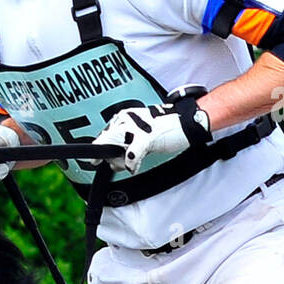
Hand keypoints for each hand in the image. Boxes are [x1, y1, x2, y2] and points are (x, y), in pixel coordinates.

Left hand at [92, 99, 210, 174]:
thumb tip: (113, 158)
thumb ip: (127, 142)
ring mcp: (137, 127)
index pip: (106, 133)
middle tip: (118, 164)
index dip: (99, 148)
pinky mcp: (147, 136)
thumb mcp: (142, 133)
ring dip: (119, 161)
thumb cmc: (167, 127)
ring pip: (116, 147)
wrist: (189, 122)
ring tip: (130, 164)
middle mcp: (128, 118)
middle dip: (110, 157)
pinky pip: (131, 154)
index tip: (94, 162)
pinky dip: (130, 163)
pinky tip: (133, 167)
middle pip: (107, 141)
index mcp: (126, 116)